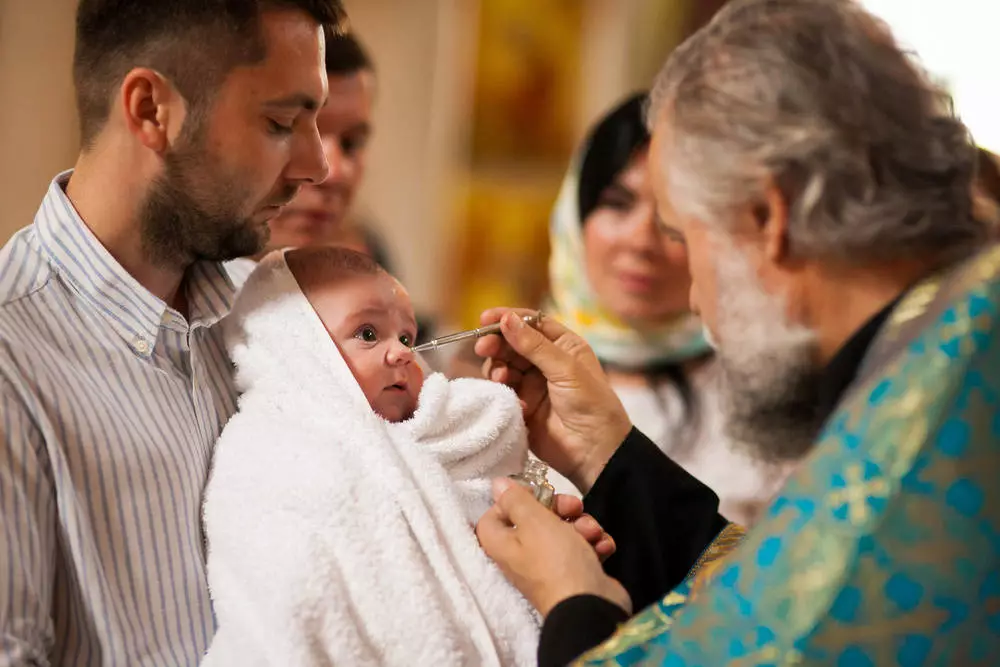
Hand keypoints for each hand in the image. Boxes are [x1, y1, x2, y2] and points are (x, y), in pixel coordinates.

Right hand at [475, 308, 631, 491]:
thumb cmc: (591, 404)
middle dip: (496, 344)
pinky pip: (502, 391)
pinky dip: (502, 392)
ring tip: (501, 379)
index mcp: (563, 346)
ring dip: (497, 369)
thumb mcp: (566, 369)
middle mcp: (545, 362)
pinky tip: (515, 403)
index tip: (485, 318)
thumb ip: (534, 345)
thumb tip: (506, 319)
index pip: (531, 323)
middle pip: (512, 343)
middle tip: (483, 348)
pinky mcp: (521, 405)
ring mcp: (532, 384)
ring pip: (503, 366)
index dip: (508, 318)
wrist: (595, 452)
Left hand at [477, 478, 630, 617]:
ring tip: (592, 534)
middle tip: (575, 507)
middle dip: (561, 509)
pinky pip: (582, 549)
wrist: (590, 606)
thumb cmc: (556, 561)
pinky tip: (602, 548)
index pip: (493, 515)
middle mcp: (522, 556)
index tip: (533, 493)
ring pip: (564, 532)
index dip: (512, 501)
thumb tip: (497, 484)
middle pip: (535, 520)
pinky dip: (593, 545)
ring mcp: (550, 566)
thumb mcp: (534, 521)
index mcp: (502, 544)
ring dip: (583, 526)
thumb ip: (515, 499)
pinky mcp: (575, 573)